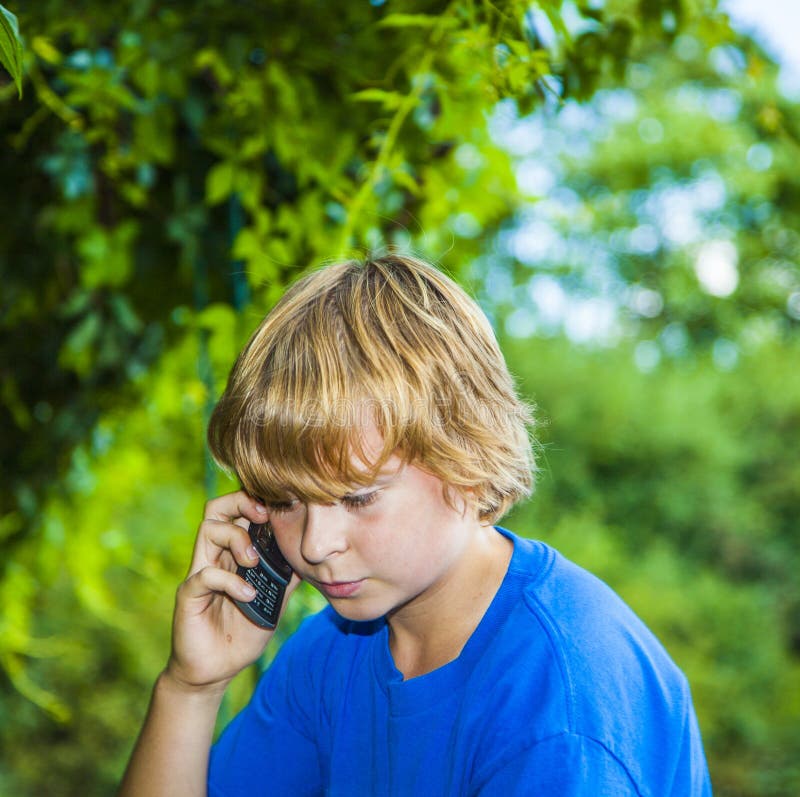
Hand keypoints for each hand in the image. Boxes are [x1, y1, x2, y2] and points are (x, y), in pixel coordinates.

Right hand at [165, 490, 301, 691]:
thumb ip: (287, 577)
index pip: (237, 510)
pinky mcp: (189, 594)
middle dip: (240, 502)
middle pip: (216, 508)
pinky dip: (231, 581)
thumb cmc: (243, 631)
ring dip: (236, 539)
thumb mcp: (274, 600)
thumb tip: (311, 557)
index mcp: (233, 552)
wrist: (216, 669)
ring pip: (208, 530)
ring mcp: (200, 572)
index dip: (255, 499)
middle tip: (262, 517)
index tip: (278, 506)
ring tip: (254, 562)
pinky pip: (205, 574)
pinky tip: (248, 596)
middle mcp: (214, 555)